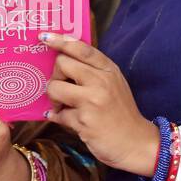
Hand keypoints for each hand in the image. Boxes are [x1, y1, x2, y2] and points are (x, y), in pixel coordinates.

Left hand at [42, 33, 159, 174]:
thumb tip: (63, 59)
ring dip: (53, 98)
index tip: (45, 37)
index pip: (82, 48)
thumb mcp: (114, 84)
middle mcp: (101, 81)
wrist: (135, 143)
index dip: (60, 40)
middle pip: (62, 64)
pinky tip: (69, 120)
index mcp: (109, 70)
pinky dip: (59, 118)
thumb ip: (93, 71)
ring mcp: (92, 101)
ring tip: (62, 106)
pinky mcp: (84, 121)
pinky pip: (58, 114)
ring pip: (54, 87)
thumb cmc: (121, 113)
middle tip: (61, 87)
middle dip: (55, 76)